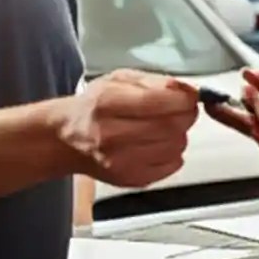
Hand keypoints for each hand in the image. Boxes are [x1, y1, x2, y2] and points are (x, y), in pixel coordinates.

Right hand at [60, 69, 199, 187]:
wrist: (68, 139)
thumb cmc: (95, 105)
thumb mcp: (119, 80)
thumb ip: (155, 81)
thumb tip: (187, 90)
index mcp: (108, 103)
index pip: (159, 102)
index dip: (184, 98)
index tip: (190, 95)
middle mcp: (112, 135)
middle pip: (171, 126)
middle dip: (186, 114)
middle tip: (183, 109)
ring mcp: (122, 162)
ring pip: (176, 145)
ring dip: (180, 133)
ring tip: (166, 125)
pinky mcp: (132, 179)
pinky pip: (173, 165)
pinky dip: (174, 152)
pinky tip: (159, 143)